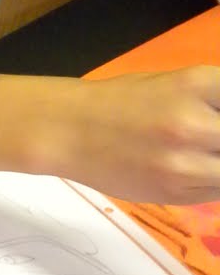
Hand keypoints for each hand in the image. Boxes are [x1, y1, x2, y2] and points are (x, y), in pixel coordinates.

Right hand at [49, 66, 219, 202]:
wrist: (68, 129)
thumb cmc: (123, 101)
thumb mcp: (178, 84)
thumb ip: (217, 103)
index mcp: (200, 83)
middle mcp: (195, 121)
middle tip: (214, 144)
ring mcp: (186, 160)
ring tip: (206, 156)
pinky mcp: (175, 190)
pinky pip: (217, 191)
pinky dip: (215, 182)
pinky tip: (200, 171)